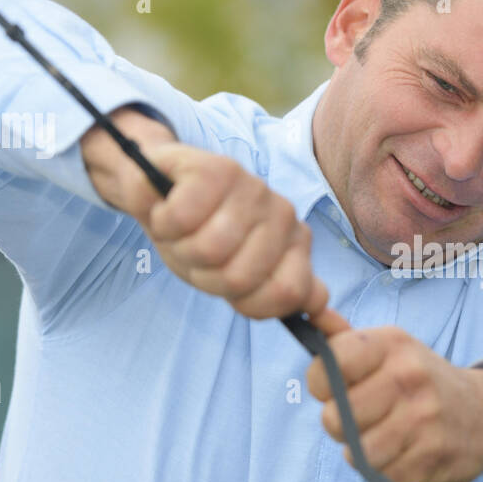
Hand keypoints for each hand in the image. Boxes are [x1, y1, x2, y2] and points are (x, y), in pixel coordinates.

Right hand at [82, 109, 327, 320]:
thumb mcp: (239, 276)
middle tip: (196, 254)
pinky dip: (164, 224)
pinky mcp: (217, 169)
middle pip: (239, 278)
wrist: (161, 188)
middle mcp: (283, 214)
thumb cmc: (201, 236)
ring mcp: (254, 188)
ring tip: (182, 232)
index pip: (289, 293)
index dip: (247, 302)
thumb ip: (280, 293)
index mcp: (296, 243)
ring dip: (181, 248)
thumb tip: (321, 312)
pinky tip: (170, 211)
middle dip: (204, 275)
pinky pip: (183, 219)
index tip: (227, 286)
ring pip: (209, 249)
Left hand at [306, 324, 482, 481]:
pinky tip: (405, 453)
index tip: (335, 389)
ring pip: (359, 453)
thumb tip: (309, 312)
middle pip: (336, 418)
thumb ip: (344, 338)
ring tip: (383, 438)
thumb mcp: (390, 348)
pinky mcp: (434, 456)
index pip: (330, 364)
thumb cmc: (420, 380)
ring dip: (365, 453)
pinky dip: (389, 472)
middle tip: (362, 420)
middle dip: (341, 426)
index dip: (322, 383)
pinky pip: (385, 476)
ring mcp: (424, 418)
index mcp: (392, 344)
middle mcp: (409, 376)